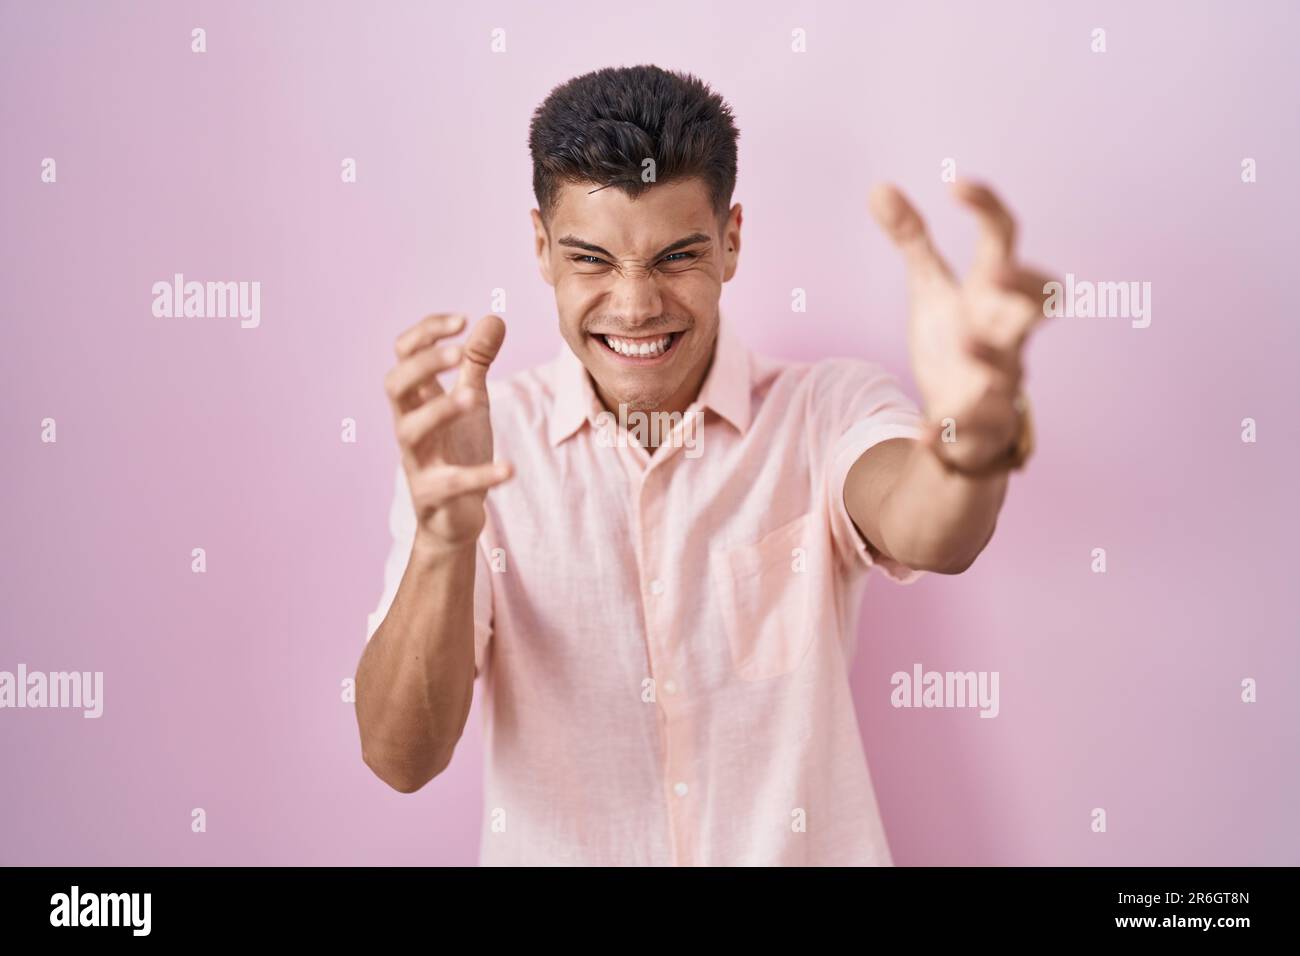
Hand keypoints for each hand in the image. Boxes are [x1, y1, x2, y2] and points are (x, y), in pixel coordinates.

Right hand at [384, 313, 512, 550]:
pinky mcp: (432, 495)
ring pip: (411, 430)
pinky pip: (451, 483)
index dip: (426, 333)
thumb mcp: (470, 399)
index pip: (404, 355)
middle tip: (456, 352)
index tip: (461, 319)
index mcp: (416, 399)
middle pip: (395, 386)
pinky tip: (508, 469)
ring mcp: (417, 461)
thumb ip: (477, 361)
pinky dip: (480, 475)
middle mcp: (409, 425)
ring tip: (471, 397)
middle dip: (422, 365)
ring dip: (439, 410)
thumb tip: (494, 318)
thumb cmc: (456, 449)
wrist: (453, 515)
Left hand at [869, 181, 1052, 473]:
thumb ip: (913, 240)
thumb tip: (879, 187)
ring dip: (990, 354)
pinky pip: (975, 427)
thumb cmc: (958, 340)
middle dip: (1024, 286)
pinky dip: (948, 429)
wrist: (965, 416)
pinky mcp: (984, 423)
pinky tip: (922, 431)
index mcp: (991, 293)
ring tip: (964, 341)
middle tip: (994, 272)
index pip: (1004, 240)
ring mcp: (1000, 379)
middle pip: (1035, 303)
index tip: (957, 184)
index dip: (989, 210)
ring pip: (1011, 366)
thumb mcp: (932, 289)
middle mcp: (1005, 332)